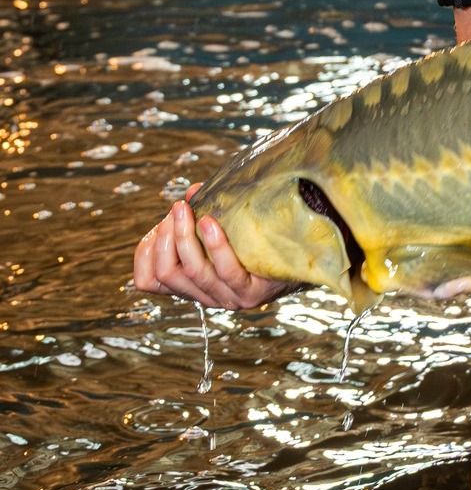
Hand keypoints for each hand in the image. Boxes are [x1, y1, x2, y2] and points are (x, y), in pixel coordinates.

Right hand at [132, 183, 293, 309]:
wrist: (304, 256)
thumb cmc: (258, 239)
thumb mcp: (225, 227)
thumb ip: (204, 212)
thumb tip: (190, 191)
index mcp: (193, 285)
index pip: (149, 280)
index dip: (147, 251)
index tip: (159, 225)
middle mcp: (206, 296)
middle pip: (167, 273)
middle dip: (165, 238)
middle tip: (176, 210)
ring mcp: (228, 298)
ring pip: (192, 270)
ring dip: (184, 236)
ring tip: (185, 210)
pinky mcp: (252, 293)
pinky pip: (227, 271)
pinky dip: (215, 245)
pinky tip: (210, 222)